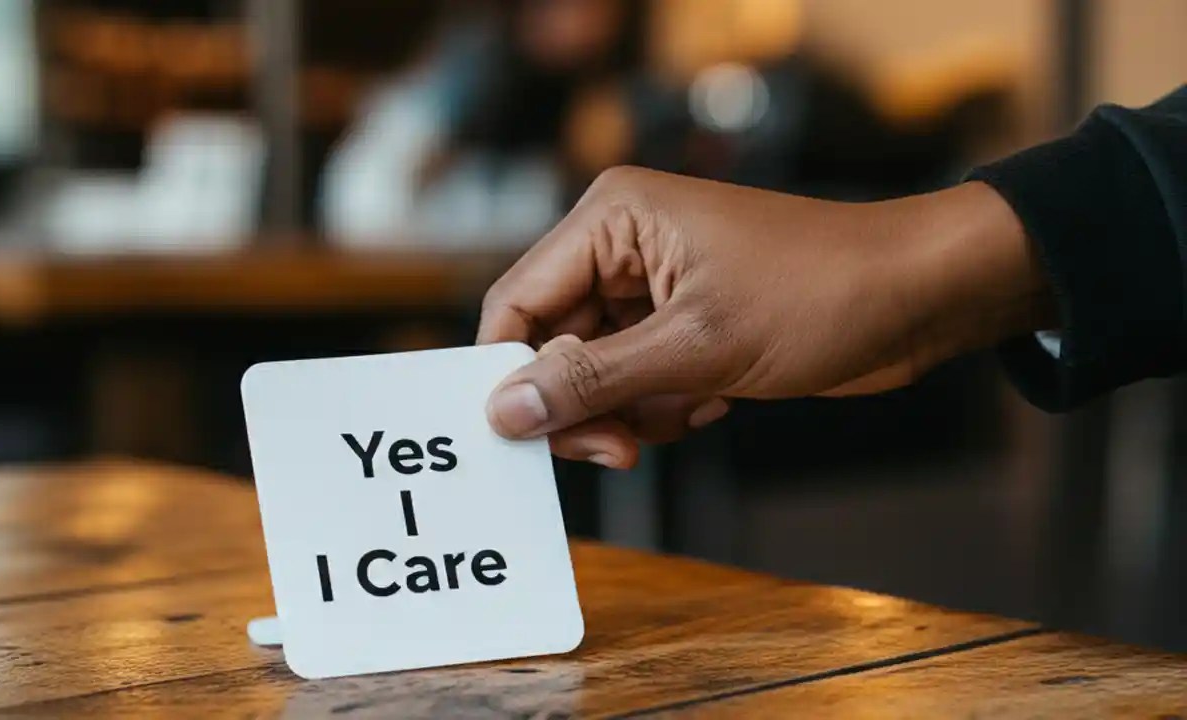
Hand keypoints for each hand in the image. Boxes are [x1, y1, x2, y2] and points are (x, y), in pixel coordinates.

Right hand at [478, 167, 1053, 467]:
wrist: (917, 298)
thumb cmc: (821, 291)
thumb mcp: (696, 347)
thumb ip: (592, 380)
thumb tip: (506, 410)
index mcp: (612, 218)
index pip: (518, 301)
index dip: (511, 372)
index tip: (522, 436)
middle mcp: (622, 245)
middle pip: (552, 342)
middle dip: (584, 403)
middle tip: (619, 447)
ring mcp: (653, 285)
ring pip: (593, 371)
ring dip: (632, 409)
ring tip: (692, 405)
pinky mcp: (683, 321)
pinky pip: (636, 380)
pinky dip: (665, 406)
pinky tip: (714, 399)